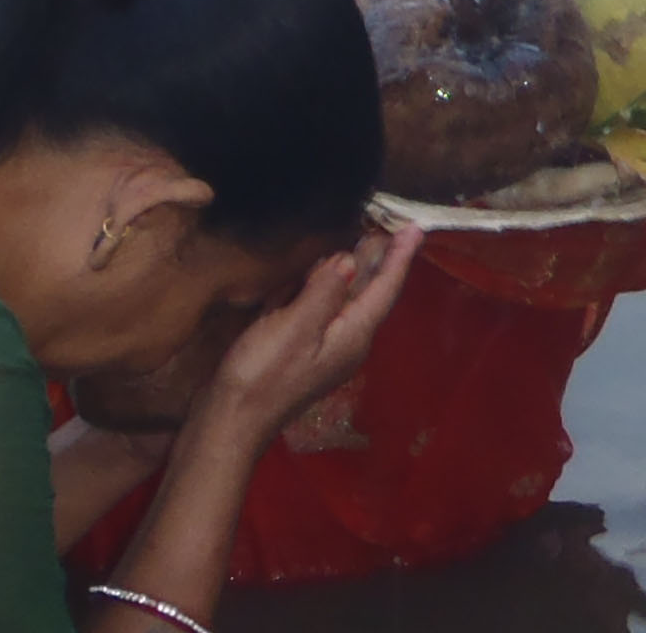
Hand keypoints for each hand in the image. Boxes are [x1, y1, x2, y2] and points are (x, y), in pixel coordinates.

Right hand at [195, 226, 419, 445]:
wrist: (229, 421)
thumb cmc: (263, 374)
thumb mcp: (296, 328)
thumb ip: (325, 291)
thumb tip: (350, 261)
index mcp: (353, 335)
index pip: (385, 289)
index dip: (400, 257)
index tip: (416, 228)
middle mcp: (345, 339)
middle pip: (368, 291)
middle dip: (378, 257)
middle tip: (388, 223)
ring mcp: (321, 344)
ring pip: (342, 297)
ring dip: (349, 269)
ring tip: (361, 236)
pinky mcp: (298, 346)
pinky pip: (318, 308)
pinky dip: (319, 287)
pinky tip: (317, 268)